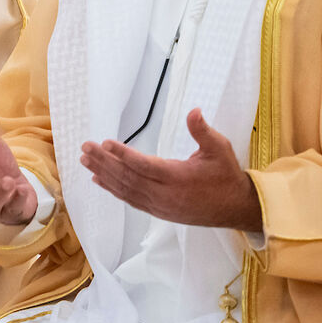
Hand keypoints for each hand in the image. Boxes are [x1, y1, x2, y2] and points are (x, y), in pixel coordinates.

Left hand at [78, 108, 262, 232]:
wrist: (235, 208)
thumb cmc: (226, 176)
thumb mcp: (220, 149)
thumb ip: (203, 131)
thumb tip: (193, 111)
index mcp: (178, 177)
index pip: (143, 165)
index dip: (122, 154)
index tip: (105, 142)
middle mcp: (165, 194)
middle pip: (128, 178)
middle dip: (104, 162)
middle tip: (86, 147)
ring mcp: (160, 205)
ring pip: (126, 190)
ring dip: (104, 174)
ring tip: (86, 160)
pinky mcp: (158, 211)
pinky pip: (131, 200)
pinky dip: (113, 190)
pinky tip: (99, 180)